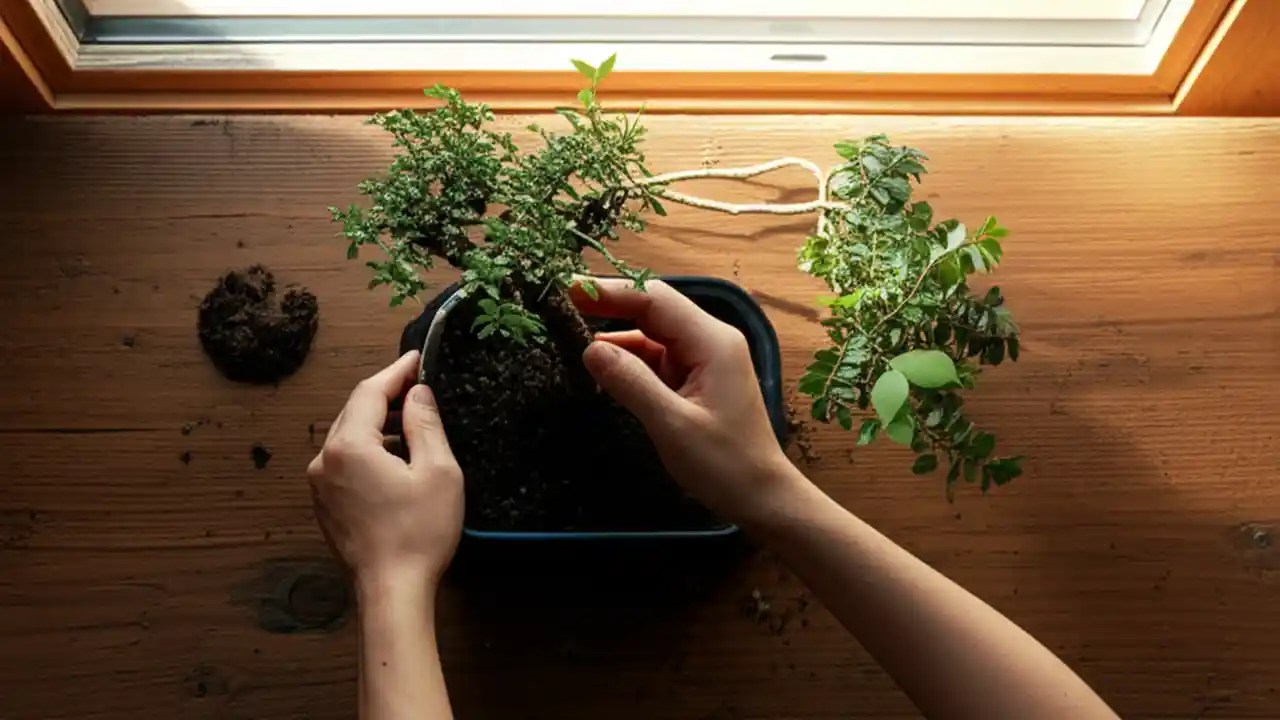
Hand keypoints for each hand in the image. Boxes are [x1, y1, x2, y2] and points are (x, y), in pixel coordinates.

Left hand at [307, 350, 463, 588]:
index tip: (419, 358)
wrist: (392, 592)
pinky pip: (344, 462)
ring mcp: (319, 485)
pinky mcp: (324, 505)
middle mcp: (324, 460)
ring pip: (348, 437)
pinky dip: (369, 450)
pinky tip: (395, 459)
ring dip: (378, 424)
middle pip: (355, 412)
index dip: (396, 371)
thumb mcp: (437, 471)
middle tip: (419, 386)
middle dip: (386, 395)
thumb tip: (418, 393)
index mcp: (349, 446)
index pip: (370, 392)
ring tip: (413, 423)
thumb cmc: (420, 532)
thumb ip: (425, 424)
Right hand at [571, 278, 798, 523]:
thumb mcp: (672, 425)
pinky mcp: (696, 379)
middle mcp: (710, 340)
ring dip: (616, 334)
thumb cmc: (725, 464)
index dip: (611, 291)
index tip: (569, 289)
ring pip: (652, 333)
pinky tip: (601, 366)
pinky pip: (656, 358)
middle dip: (610, 305)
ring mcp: (703, 359)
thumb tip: (589, 348)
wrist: (761, 497)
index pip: (656, 299)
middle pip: (654, 309)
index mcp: (712, 342)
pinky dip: (629, 360)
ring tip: (570, 332)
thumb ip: (630, 383)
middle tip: (562, 303)